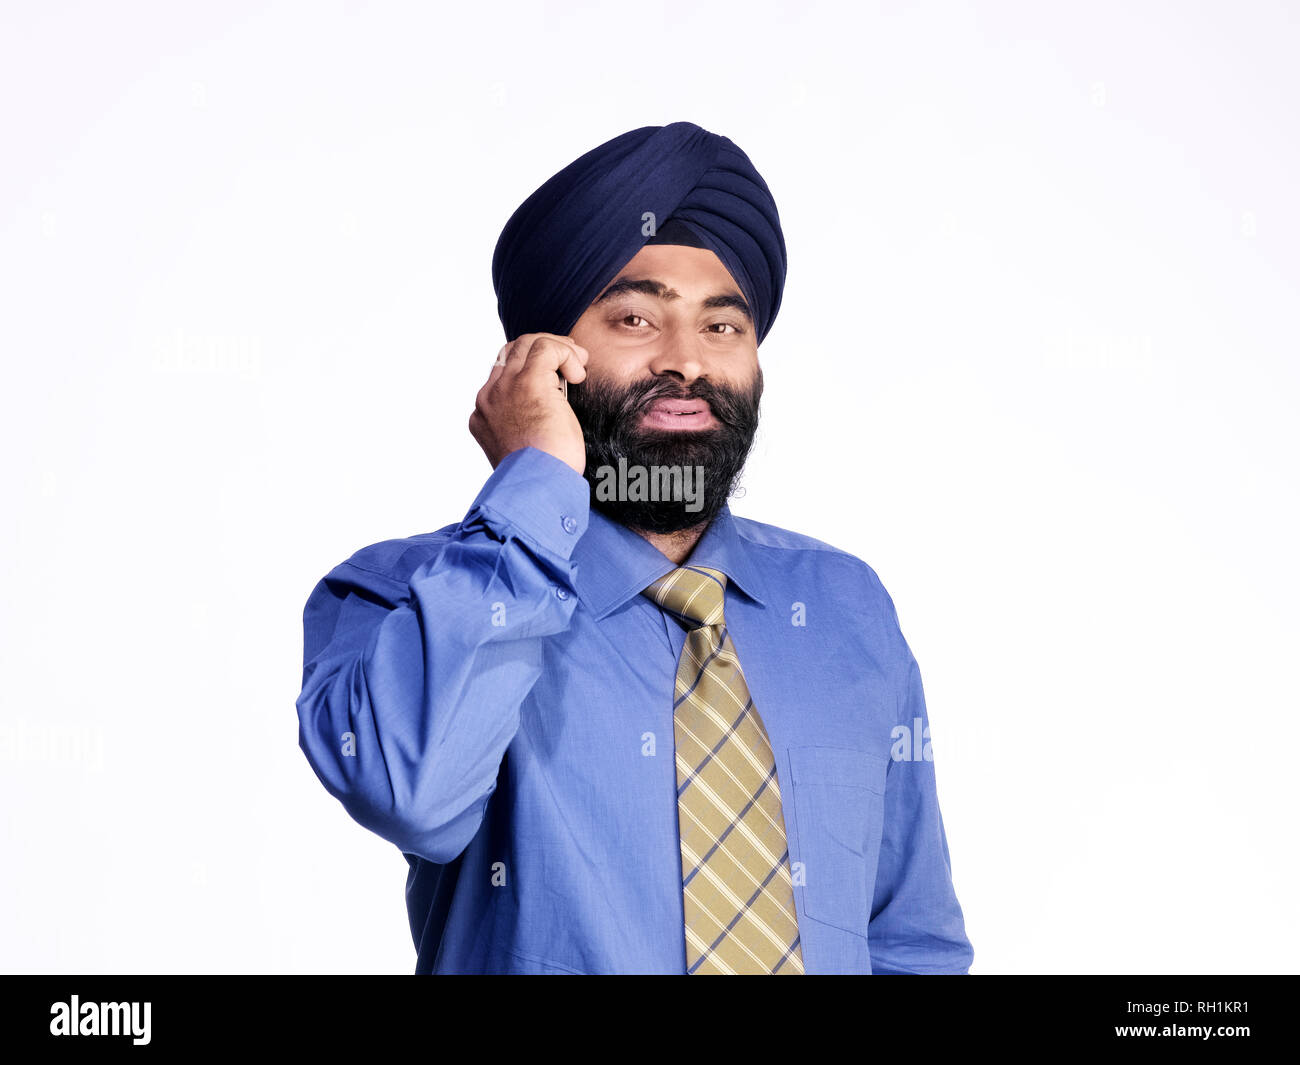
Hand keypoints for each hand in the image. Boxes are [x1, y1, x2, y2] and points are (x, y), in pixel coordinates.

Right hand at [469, 333, 588, 474]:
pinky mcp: (529, 382)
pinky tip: (578, 375)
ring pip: (527, 343)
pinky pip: (546, 348)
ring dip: (557, 348)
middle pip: (512, 351)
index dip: (530, 368)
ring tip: (578, 364)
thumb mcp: (524, 447)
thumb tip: (549, 410)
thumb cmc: (540, 477)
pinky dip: (567, 355)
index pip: (502, 373)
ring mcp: (506, 387)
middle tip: (572, 361)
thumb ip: (524, 423)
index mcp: (484, 414)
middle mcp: (489, 397)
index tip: (556, 377)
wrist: (538, 487)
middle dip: (544, 350)